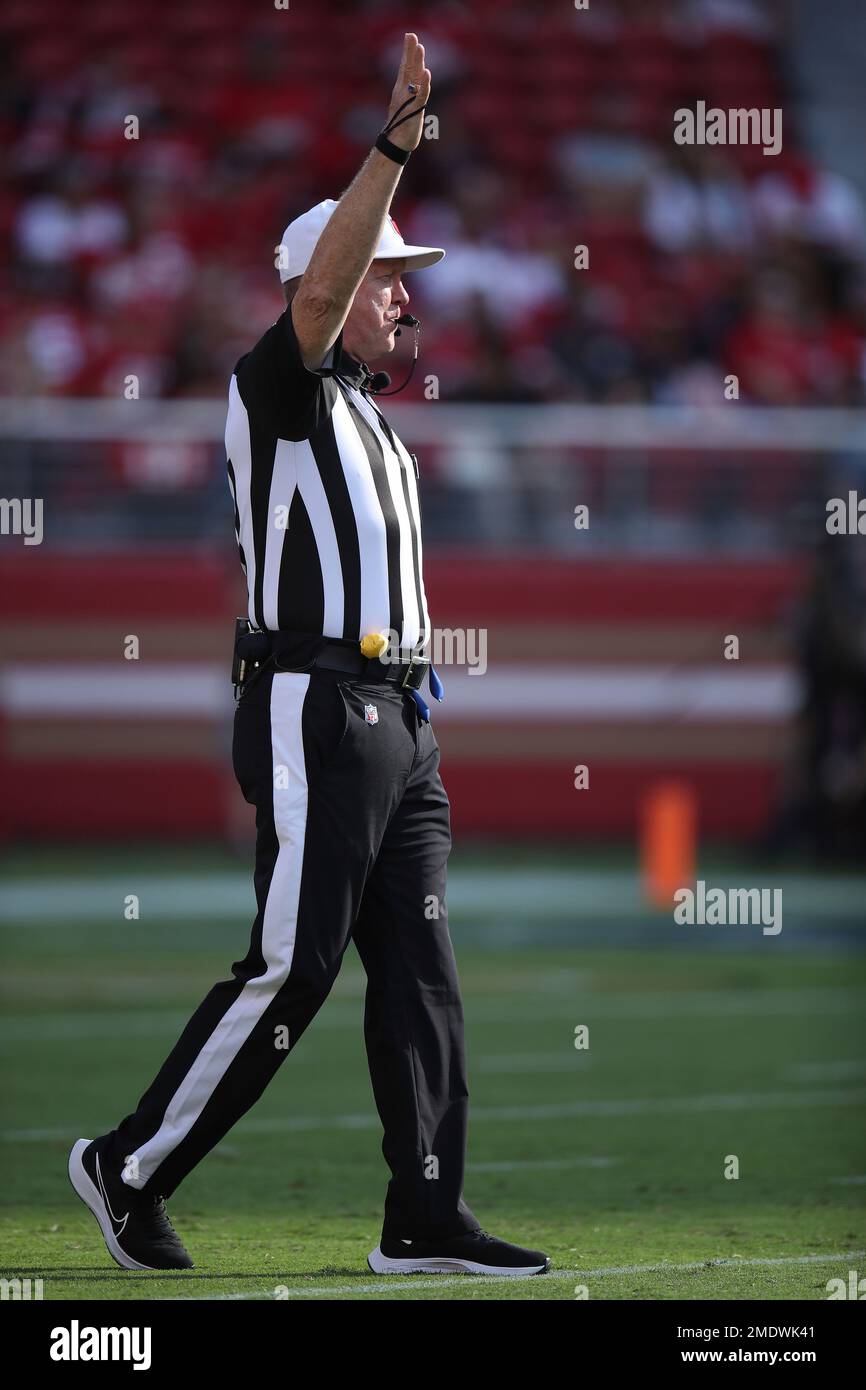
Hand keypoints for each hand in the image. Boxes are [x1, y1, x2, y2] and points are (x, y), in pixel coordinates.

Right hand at [383, 32, 430, 151]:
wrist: (396, 145)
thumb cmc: (402, 127)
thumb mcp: (406, 107)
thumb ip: (410, 94)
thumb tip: (415, 85)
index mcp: (402, 90)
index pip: (405, 67)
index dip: (407, 52)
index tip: (409, 37)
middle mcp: (404, 92)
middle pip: (408, 68)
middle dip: (410, 52)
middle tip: (411, 35)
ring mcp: (409, 101)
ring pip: (414, 78)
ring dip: (417, 62)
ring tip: (419, 47)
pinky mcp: (415, 110)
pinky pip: (421, 95)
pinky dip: (424, 84)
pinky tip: (426, 72)